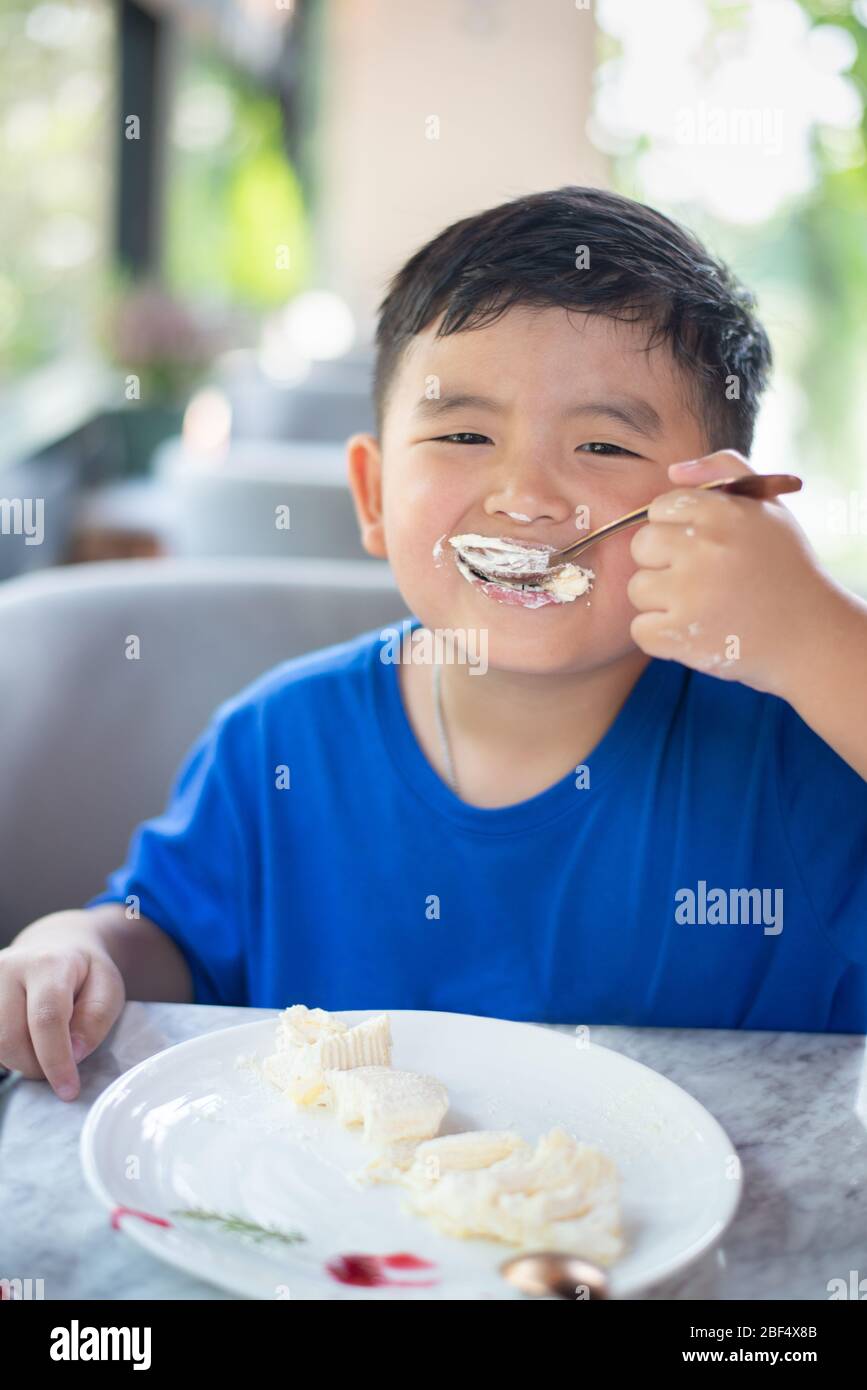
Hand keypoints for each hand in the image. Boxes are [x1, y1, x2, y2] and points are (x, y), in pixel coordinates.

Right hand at [0, 937, 125, 1099]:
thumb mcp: (107, 988)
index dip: (56, 1060)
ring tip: (41, 1050)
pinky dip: (6, 1054)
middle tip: (58, 1067)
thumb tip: (73, 1054)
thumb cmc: (84, 973)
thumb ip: (96, 1019)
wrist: (55, 946)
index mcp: (48, 963)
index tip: (68, 1090)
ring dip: (18, 1061)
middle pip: (10, 1038)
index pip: (46, 1018)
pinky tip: (23, 1044)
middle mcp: (8, 968)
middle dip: (35, 1066)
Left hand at [627, 449, 834, 696]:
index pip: (660, 508)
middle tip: (700, 578)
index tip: (702, 547)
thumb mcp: (768, 507)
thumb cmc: (785, 568)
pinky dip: (661, 636)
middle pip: (641, 546)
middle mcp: (704, 547)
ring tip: (702, 606)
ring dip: (662, 601)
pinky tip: (695, 631)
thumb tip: (673, 471)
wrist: (812, 635)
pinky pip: (640, 629)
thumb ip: (725, 470)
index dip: (677, 529)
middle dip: (663, 562)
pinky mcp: (680, 635)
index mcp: (723, 512)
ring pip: (637, 588)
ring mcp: (690, 593)